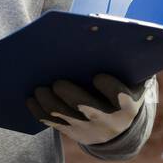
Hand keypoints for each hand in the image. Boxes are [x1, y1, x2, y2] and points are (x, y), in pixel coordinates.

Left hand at [25, 73, 148, 145]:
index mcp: (128, 104)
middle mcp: (110, 120)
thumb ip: (125, 63)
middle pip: (89, 110)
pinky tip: (31, 100)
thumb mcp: (131, 81)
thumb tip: (106, 29)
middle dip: (71, 96)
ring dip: (50, 102)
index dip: (110, 88)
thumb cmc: (122, 89)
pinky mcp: (73, 133)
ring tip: (39, 89)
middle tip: (57, 82)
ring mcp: (90, 129)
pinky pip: (53, 124)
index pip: (121, 97)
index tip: (97, 77)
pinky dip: (40, 111)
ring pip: (66, 117)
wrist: (118, 126)